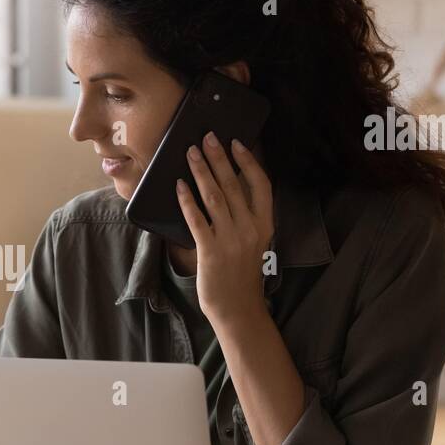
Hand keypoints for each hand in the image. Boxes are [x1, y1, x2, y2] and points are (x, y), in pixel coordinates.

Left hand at [175, 131, 274, 322]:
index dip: (248, 161)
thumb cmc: (241, 275)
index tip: (237, 143)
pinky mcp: (210, 251)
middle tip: (207, 137)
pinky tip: (179, 185)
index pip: (261, 185)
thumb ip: (244, 218)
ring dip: (201, 171)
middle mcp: (250, 228)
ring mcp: (230, 239)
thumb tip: (225, 189)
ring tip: (190, 152)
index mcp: (265, 224)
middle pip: (233, 185)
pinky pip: (196, 219)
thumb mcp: (252, 242)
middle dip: (218, 158)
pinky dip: (187, 200)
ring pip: (214, 197)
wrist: (237, 308)